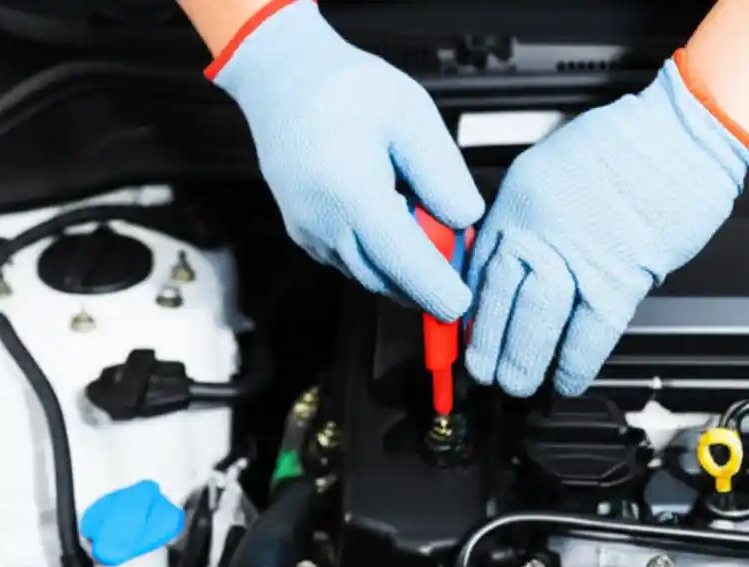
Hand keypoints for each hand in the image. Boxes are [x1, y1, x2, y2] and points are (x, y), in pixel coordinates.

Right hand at [208, 0, 482, 320]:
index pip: (403, 263)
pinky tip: (392, 215)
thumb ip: (443, 174)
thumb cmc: (348, 89)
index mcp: (351, 192)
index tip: (464, 306)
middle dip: (429, 276)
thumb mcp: (412, 116)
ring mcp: (309, 234)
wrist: (282, 78)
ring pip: (372, 276)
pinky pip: (354, 262)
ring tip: (419, 212)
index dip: (438, 291)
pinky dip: (381, 256)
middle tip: (456, 239)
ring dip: (405, 265)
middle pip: (389, 281)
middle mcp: (323, 223)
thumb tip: (465, 222)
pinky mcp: (305, 236)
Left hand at [465, 51, 748, 395]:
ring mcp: (578, 255)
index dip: (472, 309)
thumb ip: (529, 217)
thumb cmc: (629, 143)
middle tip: (485, 369)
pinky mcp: (620, 277)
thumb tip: (512, 264)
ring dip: (524, 361)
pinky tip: (566, 378)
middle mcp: (541, 228)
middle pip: (497, 298)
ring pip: (535, 322)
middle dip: (487, 344)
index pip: (477, 267)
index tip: (470, 332)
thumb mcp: (552, 168)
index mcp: (518, 199)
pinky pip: (588, 334)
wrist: (683, 134)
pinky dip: (574, 363)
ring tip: (519, 382)